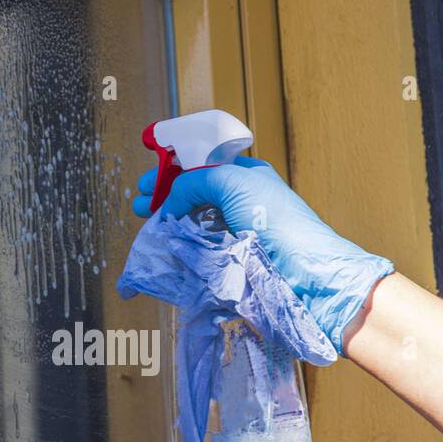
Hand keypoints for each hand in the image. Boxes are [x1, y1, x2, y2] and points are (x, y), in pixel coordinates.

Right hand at [131, 157, 392, 352]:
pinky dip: (177, 247)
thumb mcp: (232, 182)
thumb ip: (193, 182)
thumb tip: (169, 201)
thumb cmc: (275, 220)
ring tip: (145, 227)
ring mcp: (233, 233)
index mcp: (244, 178)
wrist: (304, 273)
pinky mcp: (229, 261)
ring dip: (165, 223)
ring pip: (191, 223)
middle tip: (138, 203)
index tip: (147, 181)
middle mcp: (238, 203)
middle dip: (162, 197)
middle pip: (191, 195)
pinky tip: (163, 246)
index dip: (171, 171)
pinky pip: (196, 249)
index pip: (200, 168)